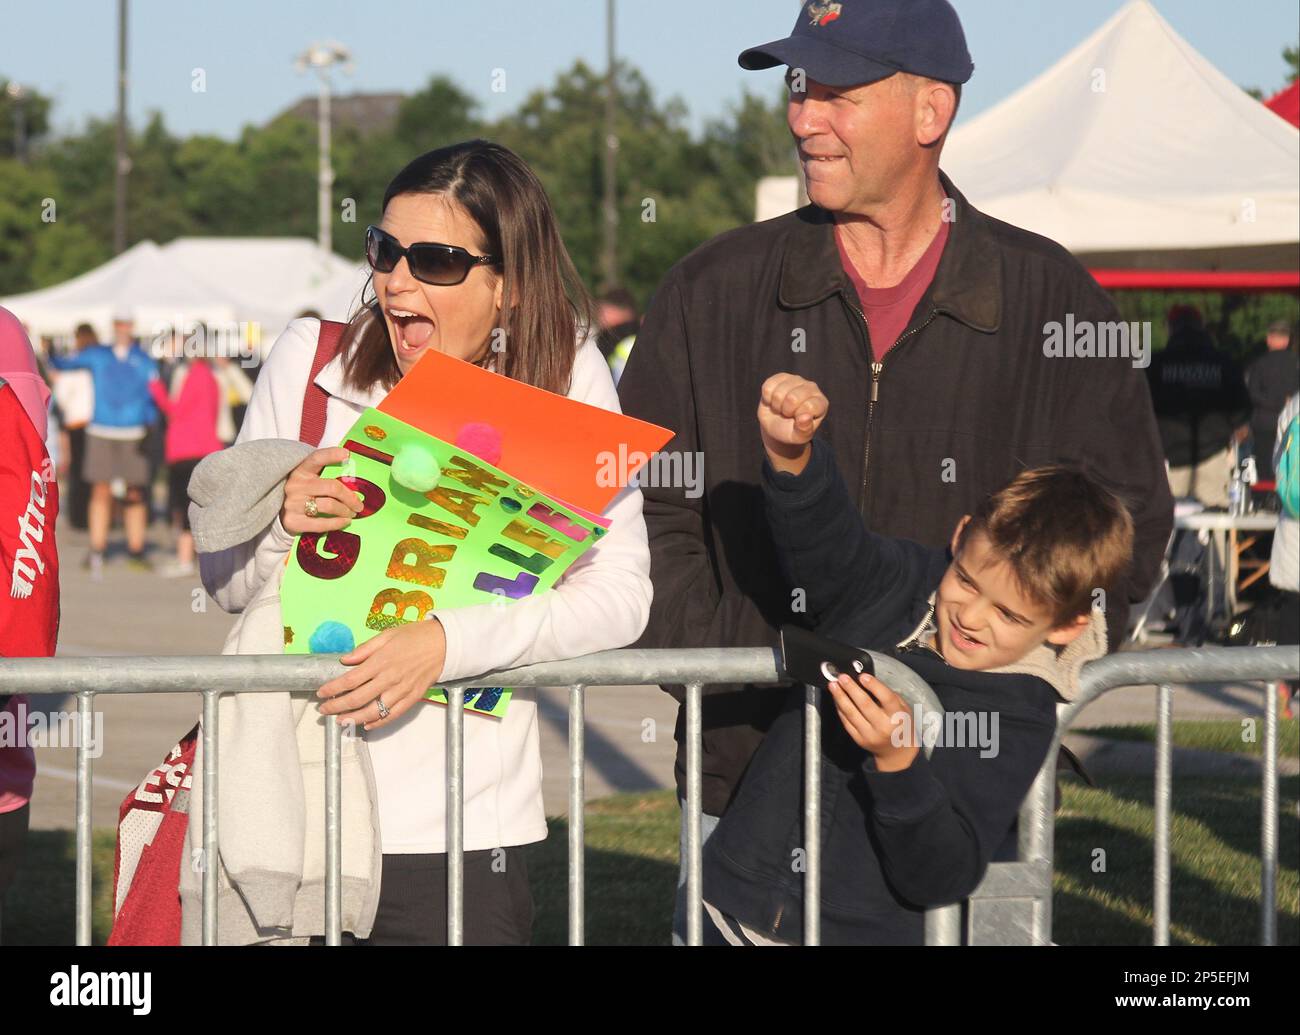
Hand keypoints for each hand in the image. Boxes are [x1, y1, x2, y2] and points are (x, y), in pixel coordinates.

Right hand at [280, 447, 363, 534]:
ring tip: (352, 513)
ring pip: (329, 505)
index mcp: (301, 470)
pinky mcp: (293, 521)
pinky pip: (321, 523)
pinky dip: (337, 523)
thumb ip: (326, 476)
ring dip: (345, 510)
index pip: (317, 458)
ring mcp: (292, 503)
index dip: (331, 454)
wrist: (281, 515)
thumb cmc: (304, 494)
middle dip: (350, 497)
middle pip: (331, 487)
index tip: (346, 454)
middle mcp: (295, 485)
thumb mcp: (310, 480)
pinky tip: (345, 521)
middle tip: (359, 504)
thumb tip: (355, 481)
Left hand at [316, 619, 446, 730]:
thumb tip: (344, 660)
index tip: (321, 693)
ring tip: (340, 720)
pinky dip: (379, 722)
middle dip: (337, 707)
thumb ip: (365, 649)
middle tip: (324, 710)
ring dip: (353, 718)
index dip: (333, 689)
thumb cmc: (415, 636)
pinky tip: (367, 725)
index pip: (350, 680)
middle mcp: (389, 678)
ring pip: (373, 711)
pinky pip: (393, 714)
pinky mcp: (413, 697)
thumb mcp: (387, 635)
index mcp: (381, 661)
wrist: (445, 643)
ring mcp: (401, 690)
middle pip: (357, 699)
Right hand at [757, 373, 827, 474]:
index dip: (798, 417)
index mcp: (820, 403)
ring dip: (776, 405)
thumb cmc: (791, 432)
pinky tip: (774, 401)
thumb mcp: (799, 437)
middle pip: (792, 398)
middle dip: (785, 411)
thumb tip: (805, 417)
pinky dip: (767, 398)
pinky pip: (768, 387)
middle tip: (788, 415)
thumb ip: (804, 430)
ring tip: (781, 409)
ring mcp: (796, 380)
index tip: (798, 421)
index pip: (808, 407)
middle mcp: (812, 388)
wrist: (777, 425)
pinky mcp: (781, 377)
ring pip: (778, 392)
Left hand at [827, 671, 918, 771]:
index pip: (886, 698)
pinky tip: (837, 699)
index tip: (862, 676)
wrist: (897, 752)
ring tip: (834, 686)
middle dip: (851, 688)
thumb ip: (887, 695)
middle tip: (842, 677)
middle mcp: (884, 726)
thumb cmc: (901, 725)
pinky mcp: (859, 739)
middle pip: (865, 704)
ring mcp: (869, 734)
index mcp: (898, 717)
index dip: (874, 686)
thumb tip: (867, 681)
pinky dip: (840, 709)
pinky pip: (846, 722)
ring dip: (840, 697)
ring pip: (851, 713)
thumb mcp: (903, 708)